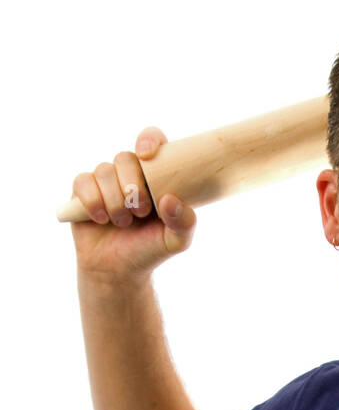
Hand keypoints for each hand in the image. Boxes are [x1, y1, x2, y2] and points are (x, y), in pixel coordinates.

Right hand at [70, 127, 195, 282]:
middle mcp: (129, 172)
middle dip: (131, 187)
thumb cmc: (150, 249)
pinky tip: (100, 218)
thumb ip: (184, 222)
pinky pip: (83, 182)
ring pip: (104, 171)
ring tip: (122, 223)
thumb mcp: (176, 241)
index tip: (147, 155)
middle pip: (125, 157)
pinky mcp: (83, 190)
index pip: (152, 140)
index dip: (148, 140)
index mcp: (155, 175)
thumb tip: (170, 200)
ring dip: (114, 201)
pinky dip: (92, 202)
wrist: (119, 270)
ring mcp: (105, 180)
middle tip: (140, 212)